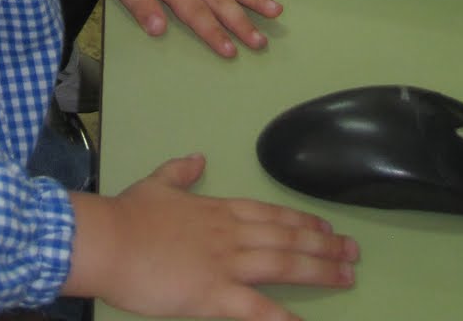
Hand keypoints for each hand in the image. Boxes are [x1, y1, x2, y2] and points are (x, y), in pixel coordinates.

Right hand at [65, 156, 359, 317]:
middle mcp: (229, 233)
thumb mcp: (156, 184)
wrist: (109, 240)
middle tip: (353, 252)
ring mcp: (225, 263)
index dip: (300, 221)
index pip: (269, 213)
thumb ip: (180, 173)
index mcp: (216, 209)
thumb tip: (198, 157)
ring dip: (318, 269)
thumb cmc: (129, 215)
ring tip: (347, 274)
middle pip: (285, 237)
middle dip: (322, 245)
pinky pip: (257, 309)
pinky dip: (284, 318)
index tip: (326, 227)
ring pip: (282, 263)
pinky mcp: (214, 294)